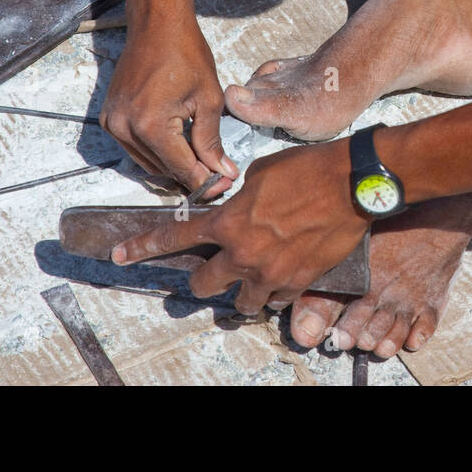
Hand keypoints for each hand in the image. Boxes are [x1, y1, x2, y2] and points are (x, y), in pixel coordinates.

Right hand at [100, 17, 235, 197]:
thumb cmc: (185, 54)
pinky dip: (157, 152)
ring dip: (173, 166)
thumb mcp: (207, 99)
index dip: (205, 181)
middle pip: (162, 169)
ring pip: (148, 163)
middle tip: (218, 174)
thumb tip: (223, 172)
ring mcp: (113, 124)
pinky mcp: (109, 118)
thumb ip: (212, 141)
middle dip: (191, 175)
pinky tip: (179, 147)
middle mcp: (125, 129)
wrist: (157, 26)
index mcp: (150, 125)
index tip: (225, 186)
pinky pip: (135, 148)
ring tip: (202, 162)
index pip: (181, 168)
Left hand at [112, 139, 368, 313]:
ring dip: (243, 290)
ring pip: (242, 301)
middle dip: (205, 278)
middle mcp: (242, 253)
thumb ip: (242, 194)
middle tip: (214, 271)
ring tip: (252, 277)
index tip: (119, 256)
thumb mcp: (263, 172)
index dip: (142, 248)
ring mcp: (270, 273)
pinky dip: (275, 292)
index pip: (174, 237)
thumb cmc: (309, 170)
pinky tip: (282, 276)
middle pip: (205, 284)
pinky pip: (276, 300)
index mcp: (227, 222)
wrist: (351, 185)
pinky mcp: (298, 282)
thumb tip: (240, 201)